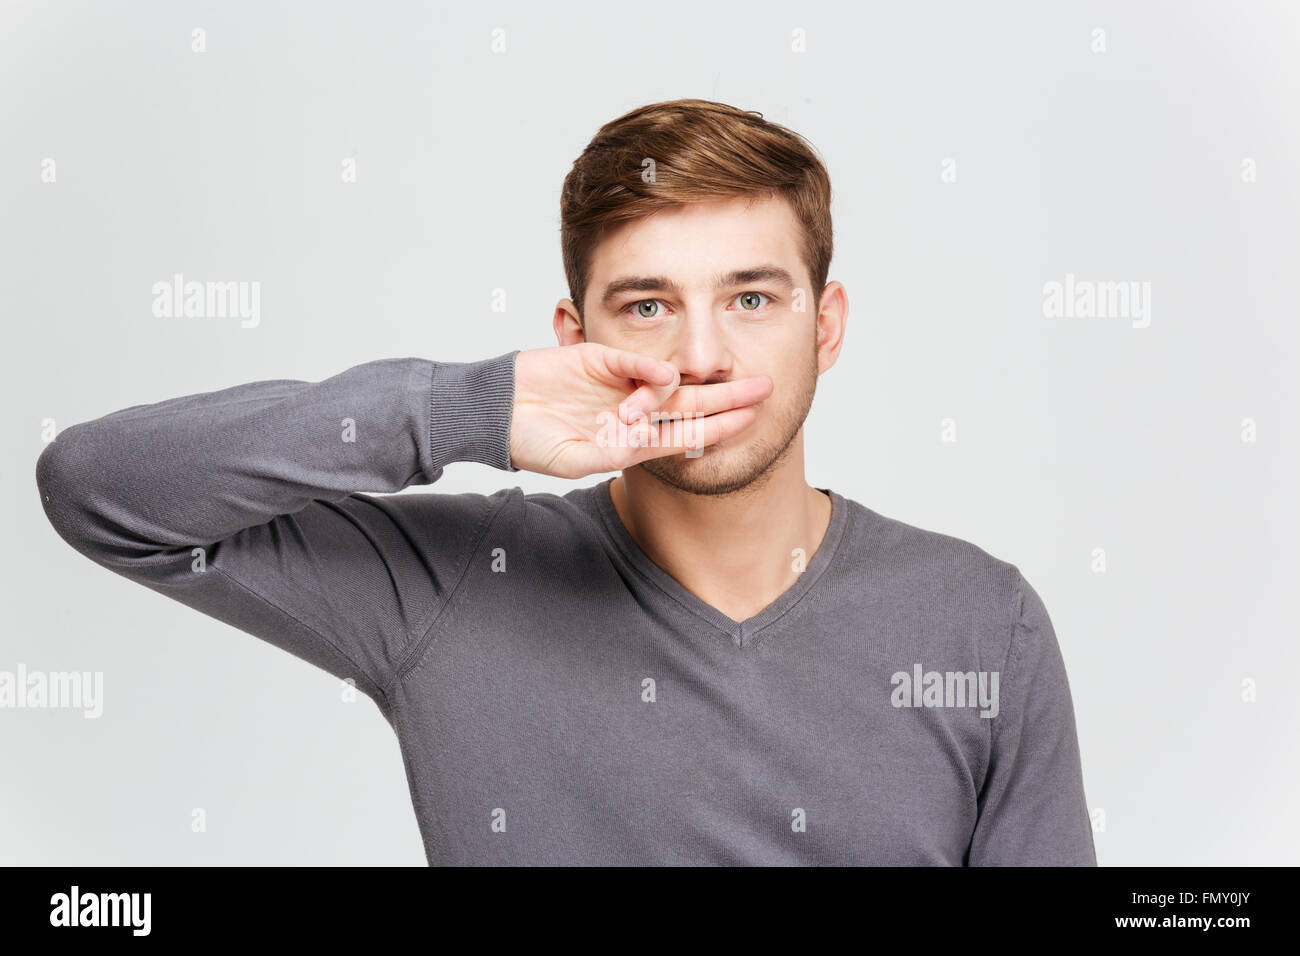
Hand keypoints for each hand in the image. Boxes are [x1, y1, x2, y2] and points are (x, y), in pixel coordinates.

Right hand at [508, 343, 772, 478]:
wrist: (494, 413)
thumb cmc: (531, 442)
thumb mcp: (580, 459)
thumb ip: (622, 450)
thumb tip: (660, 438)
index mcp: (632, 439)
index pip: (686, 432)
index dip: (720, 426)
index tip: (752, 420)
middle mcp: (632, 410)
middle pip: (692, 402)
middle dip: (729, 396)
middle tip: (766, 386)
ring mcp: (619, 384)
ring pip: (668, 382)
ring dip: (684, 392)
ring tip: (686, 401)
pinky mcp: (600, 358)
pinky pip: (635, 361)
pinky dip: (651, 368)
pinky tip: (664, 377)